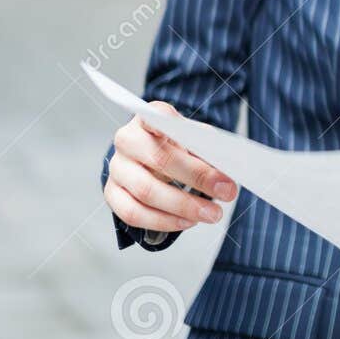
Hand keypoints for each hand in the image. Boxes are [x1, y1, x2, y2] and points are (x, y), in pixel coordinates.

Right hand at [103, 101, 237, 231]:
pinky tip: (187, 221)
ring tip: (212, 214)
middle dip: (198, 178)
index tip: (193, 137)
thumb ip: (207, 148)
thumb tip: (227, 170)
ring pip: (146, 191)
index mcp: (148, 118)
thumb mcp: (193, 139)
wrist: (151, 158)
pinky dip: (164, 221)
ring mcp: (116, 167)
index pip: (156, 117)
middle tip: (227, 192)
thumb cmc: (177, 146)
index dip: (171, 126)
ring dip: (184, 206)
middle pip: (160, 159)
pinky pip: (133, 213)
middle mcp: (127, 139)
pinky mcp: (112, 193)